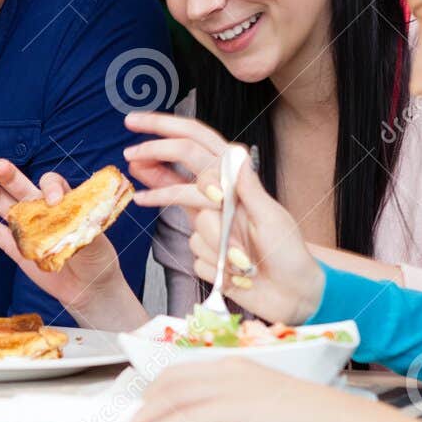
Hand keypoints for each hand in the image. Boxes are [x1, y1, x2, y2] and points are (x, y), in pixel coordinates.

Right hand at [0, 160, 142, 327]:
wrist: (87, 286)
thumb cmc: (97, 258)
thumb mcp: (97, 242)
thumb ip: (84, 229)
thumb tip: (76, 221)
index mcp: (62, 202)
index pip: (52, 184)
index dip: (52, 188)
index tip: (55, 201)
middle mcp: (41, 209)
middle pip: (23, 188)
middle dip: (11, 177)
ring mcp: (27, 228)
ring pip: (6, 206)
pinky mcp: (16, 248)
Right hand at [126, 111, 323, 323]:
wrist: (292, 296)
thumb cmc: (290, 254)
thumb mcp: (272, 218)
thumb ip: (248, 187)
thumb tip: (234, 152)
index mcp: (236, 182)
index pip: (195, 144)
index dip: (164, 130)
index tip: (135, 125)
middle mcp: (219, 199)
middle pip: (178, 170)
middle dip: (155, 160)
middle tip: (129, 157)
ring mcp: (210, 224)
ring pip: (193, 225)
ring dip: (219, 247)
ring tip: (245, 263)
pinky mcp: (205, 250)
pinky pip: (195, 252)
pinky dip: (216, 264)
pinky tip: (235, 274)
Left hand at [130, 360, 421, 421]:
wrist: (338, 420)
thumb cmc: (312, 417)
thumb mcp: (271, 402)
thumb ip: (244, 405)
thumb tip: (221, 421)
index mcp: (238, 365)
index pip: (184, 370)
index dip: (158, 387)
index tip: (144, 404)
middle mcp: (231, 370)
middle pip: (172, 380)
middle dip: (146, 401)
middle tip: (131, 421)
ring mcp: (233, 387)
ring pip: (174, 397)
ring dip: (147, 416)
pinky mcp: (237, 407)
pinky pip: (188, 417)